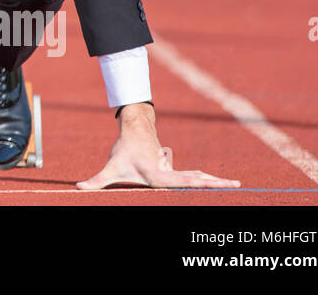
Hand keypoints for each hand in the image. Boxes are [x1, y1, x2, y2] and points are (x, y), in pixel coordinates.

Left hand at [77, 103, 240, 189]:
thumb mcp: (111, 167)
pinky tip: (220, 183)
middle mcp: (171, 172)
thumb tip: (78, 188)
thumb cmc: (124, 150)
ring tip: (236, 185)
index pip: (184, 182)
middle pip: (198, 179)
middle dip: (218, 183)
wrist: (134, 129)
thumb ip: (96, 180)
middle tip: (239, 185)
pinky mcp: (175, 168)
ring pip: (198, 177)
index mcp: (160, 175)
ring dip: (215, 182)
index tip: (218, 184)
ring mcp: (175, 169)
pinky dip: (207, 180)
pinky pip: (193, 176)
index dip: (202, 184)